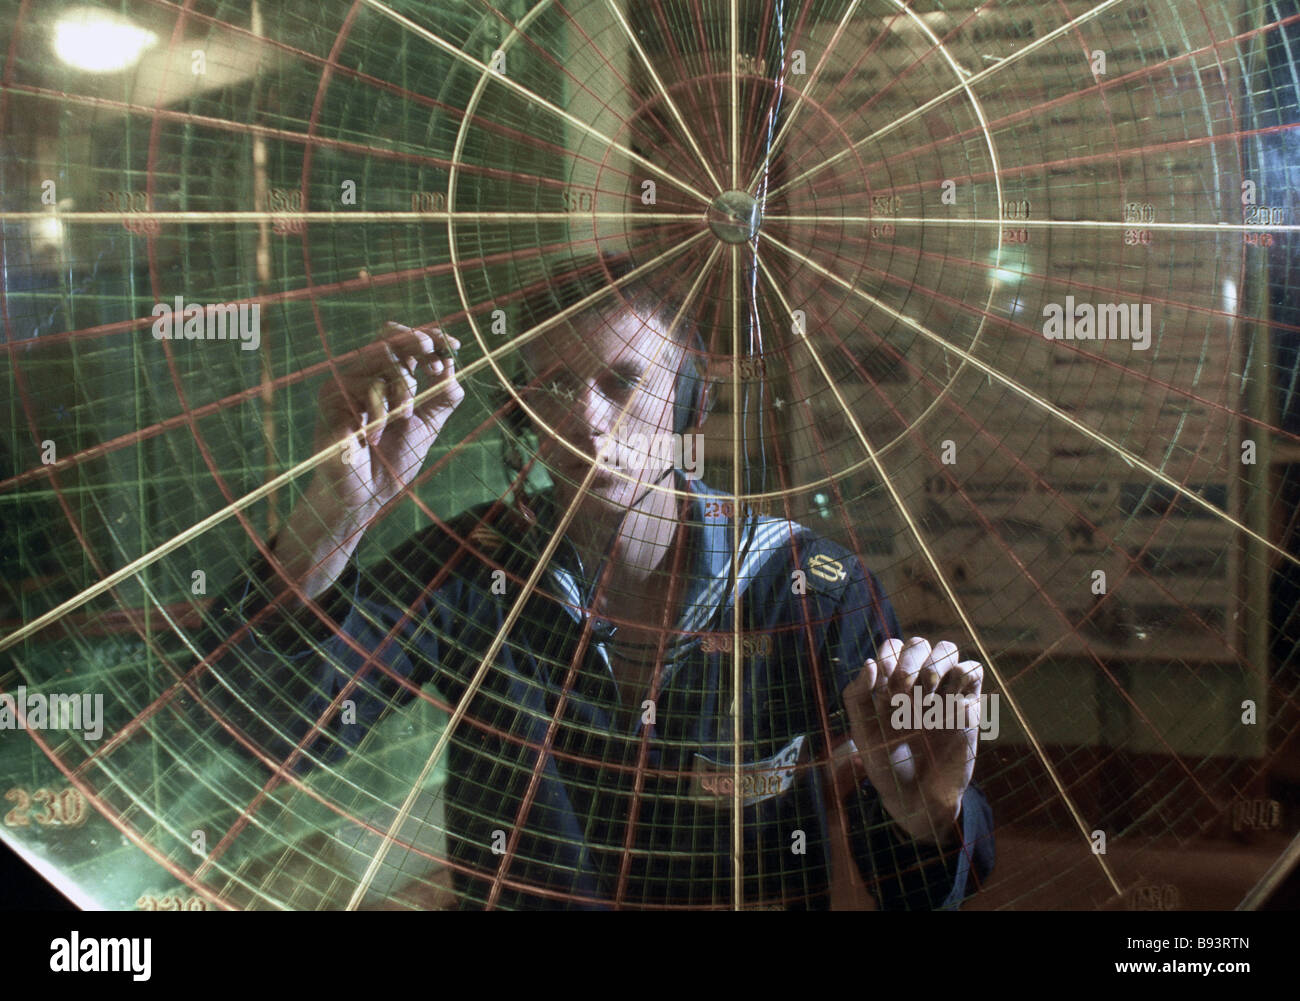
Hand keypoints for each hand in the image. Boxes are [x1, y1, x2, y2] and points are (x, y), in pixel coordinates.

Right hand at [309, 322, 462, 524]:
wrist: (366, 494)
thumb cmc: (393, 461)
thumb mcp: (428, 424)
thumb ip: (443, 395)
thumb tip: (453, 364)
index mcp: (389, 377)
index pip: (406, 341)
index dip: (431, 337)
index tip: (454, 346)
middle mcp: (366, 373)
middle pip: (391, 336)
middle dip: (419, 346)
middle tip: (436, 367)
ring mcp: (346, 382)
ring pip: (381, 357)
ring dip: (403, 388)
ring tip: (405, 417)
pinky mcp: (331, 396)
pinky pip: (365, 386)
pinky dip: (380, 410)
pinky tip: (374, 436)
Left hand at [842, 637, 982, 845]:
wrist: (915, 798)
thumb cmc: (885, 763)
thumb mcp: (861, 732)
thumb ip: (856, 696)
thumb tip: (869, 662)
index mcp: (891, 683)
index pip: (892, 646)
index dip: (888, 658)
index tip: (884, 689)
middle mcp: (918, 682)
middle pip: (919, 643)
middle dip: (909, 662)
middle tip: (902, 695)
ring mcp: (944, 691)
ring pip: (948, 648)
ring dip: (935, 665)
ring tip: (926, 695)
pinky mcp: (968, 705)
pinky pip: (972, 670)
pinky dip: (961, 677)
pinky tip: (946, 703)